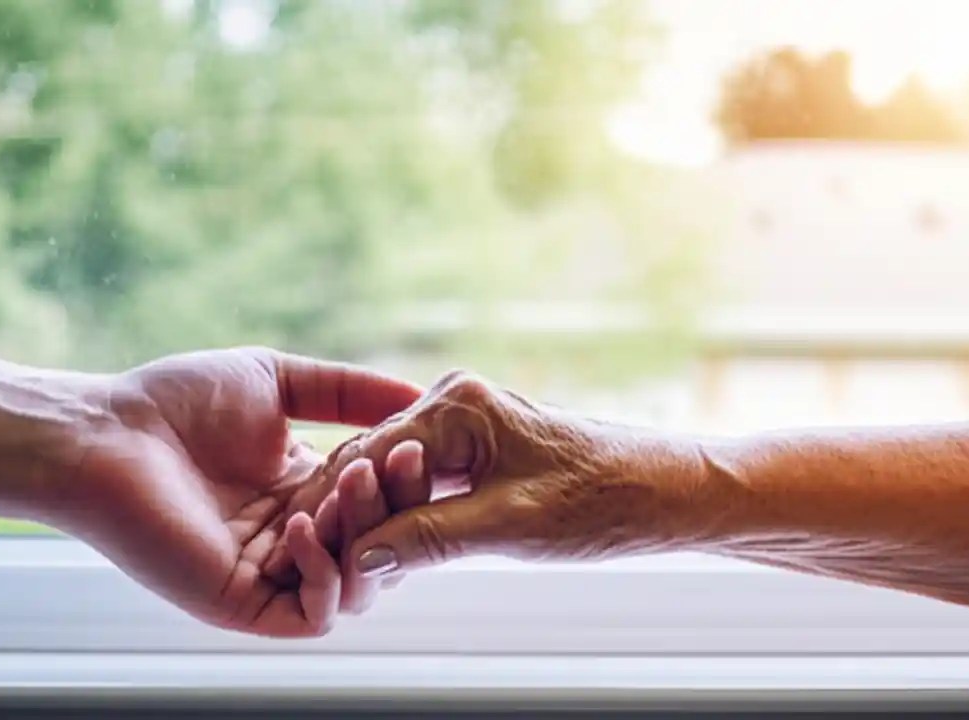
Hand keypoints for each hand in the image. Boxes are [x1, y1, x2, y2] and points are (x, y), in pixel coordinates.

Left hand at [49, 347, 421, 636]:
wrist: (104, 435)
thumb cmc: (176, 402)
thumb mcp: (278, 381)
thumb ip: (347, 390)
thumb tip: (418, 392)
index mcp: (306, 490)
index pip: (382, 498)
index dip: (405, 474)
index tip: (419, 437)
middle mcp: (295, 537)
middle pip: (382, 542)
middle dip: (398, 501)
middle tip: (398, 458)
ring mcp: (271, 574)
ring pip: (359, 581)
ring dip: (365, 533)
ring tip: (349, 482)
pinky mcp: (243, 604)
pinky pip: (313, 614)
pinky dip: (324, 575)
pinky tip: (301, 524)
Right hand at [319, 371, 715, 576]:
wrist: (670, 493)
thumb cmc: (605, 502)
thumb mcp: (509, 527)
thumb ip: (428, 537)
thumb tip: (360, 557)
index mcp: (459, 405)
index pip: (368, 455)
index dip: (332, 506)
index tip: (298, 548)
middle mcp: (457, 404)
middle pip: (375, 461)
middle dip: (345, 511)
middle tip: (304, 559)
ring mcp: (469, 425)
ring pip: (397, 474)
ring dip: (372, 516)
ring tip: (335, 559)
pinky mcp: (483, 450)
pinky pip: (425, 481)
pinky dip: (404, 514)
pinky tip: (385, 547)